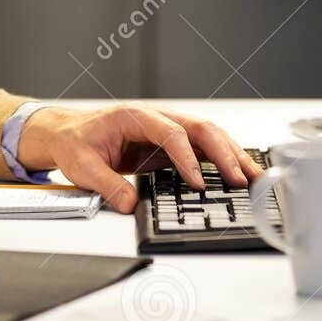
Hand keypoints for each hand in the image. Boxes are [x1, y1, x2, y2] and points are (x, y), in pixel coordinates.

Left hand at [15, 105, 264, 212]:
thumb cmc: (75, 142)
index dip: (188, 158)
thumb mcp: (82, 166)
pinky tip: (237, 174)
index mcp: (135, 117)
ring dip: (232, 154)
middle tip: (241, 179)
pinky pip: (201, 148)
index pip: (171, 133)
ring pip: (208, 136)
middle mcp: (156, 118)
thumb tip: (129, 204)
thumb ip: (107, 185)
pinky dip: (222, 160)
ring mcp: (166, 129)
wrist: (67, 133)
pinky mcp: (170, 144)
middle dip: (224, 153)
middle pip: (200, 128)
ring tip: (254, 177)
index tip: (198, 183)